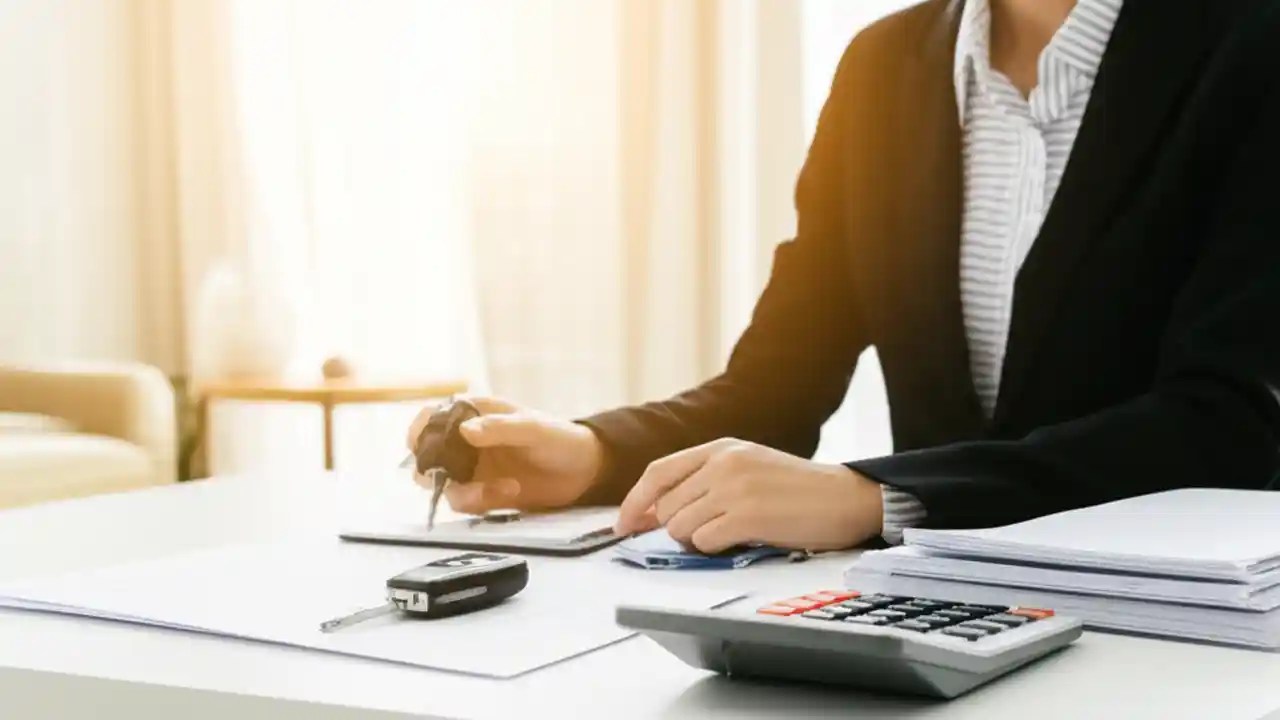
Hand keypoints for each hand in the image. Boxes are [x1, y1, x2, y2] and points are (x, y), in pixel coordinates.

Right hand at [406, 396, 605, 513]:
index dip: (418, 431)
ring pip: (442, 484)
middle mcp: (465, 442)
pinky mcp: (482, 494)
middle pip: (426, 456)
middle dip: (435, 470)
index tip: (420, 446)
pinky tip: (511, 491)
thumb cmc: (558, 437)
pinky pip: (464, 502)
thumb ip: (500, 428)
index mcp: (472, 414)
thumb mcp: (533, 428)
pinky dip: (480, 501)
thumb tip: (464, 431)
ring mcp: (472, 469)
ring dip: (463, 490)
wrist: (584, 470)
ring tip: (498, 490)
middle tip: (455, 477)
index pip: (430, 418)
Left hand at [613, 438, 883, 551]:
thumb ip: (708, 479)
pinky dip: (713, 548)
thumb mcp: (749, 466)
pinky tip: (739, 540)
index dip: (634, 500)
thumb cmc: (798, 489)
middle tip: (703, 535)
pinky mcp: (746, 514)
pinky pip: (703, 541)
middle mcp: (722, 463)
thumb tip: (660, 512)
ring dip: (695, 540)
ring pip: (679, 526)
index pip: (658, 472)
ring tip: (728, 535)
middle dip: (675, 527)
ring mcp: (733, 487)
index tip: (623, 524)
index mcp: (721, 448)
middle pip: (665, 505)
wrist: (845, 497)